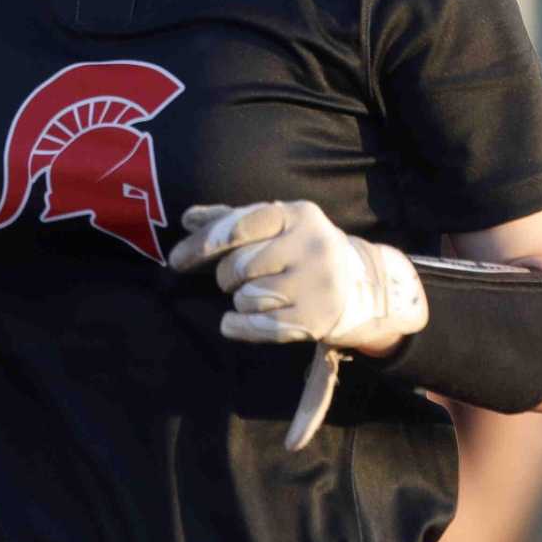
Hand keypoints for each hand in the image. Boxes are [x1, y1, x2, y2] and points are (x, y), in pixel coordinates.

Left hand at [168, 200, 427, 353]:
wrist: (365, 286)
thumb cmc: (302, 251)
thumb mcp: (275, 227)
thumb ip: (230, 220)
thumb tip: (187, 218)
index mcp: (296, 215)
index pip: (238, 227)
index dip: (202, 245)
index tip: (176, 260)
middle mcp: (311, 246)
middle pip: (237, 267)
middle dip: (227, 277)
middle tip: (237, 279)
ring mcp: (317, 284)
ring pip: (246, 298)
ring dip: (240, 300)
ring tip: (258, 295)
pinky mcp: (316, 318)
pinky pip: (257, 326)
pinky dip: (237, 326)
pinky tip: (234, 322)